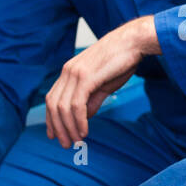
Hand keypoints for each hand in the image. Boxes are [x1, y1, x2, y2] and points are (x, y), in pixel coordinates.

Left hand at [44, 16, 157, 148]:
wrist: (133, 42)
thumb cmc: (121, 61)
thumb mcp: (104, 84)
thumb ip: (92, 100)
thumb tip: (84, 117)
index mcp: (69, 72)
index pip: (52, 99)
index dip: (51, 119)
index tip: (54, 135)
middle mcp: (68, 72)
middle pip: (53, 105)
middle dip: (58, 128)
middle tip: (66, 144)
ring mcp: (75, 73)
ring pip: (63, 107)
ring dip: (68, 127)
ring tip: (76, 140)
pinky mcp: (86, 77)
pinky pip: (76, 105)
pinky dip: (78, 121)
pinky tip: (84, 131)